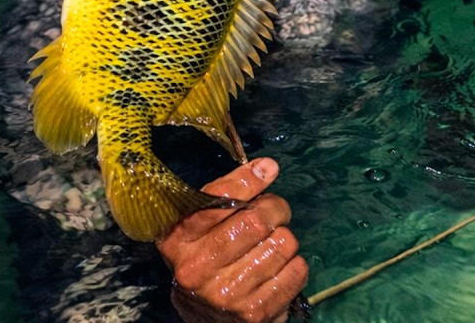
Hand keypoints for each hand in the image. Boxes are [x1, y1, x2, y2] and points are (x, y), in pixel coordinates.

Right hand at [158, 158, 308, 322]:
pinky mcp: (254, 313)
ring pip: (282, 244)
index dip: (249, 180)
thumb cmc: (208, 258)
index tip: (269, 169)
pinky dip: (295, 264)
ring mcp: (225, 294)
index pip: (218, 199)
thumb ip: (228, 194)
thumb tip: (268, 166)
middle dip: (276, 209)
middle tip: (276, 213)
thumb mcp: (201, 226)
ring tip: (272, 245)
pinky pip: (296, 271)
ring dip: (285, 239)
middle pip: (256, 220)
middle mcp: (196, 269)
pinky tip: (279, 269)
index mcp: (178, 240)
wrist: (207, 319)